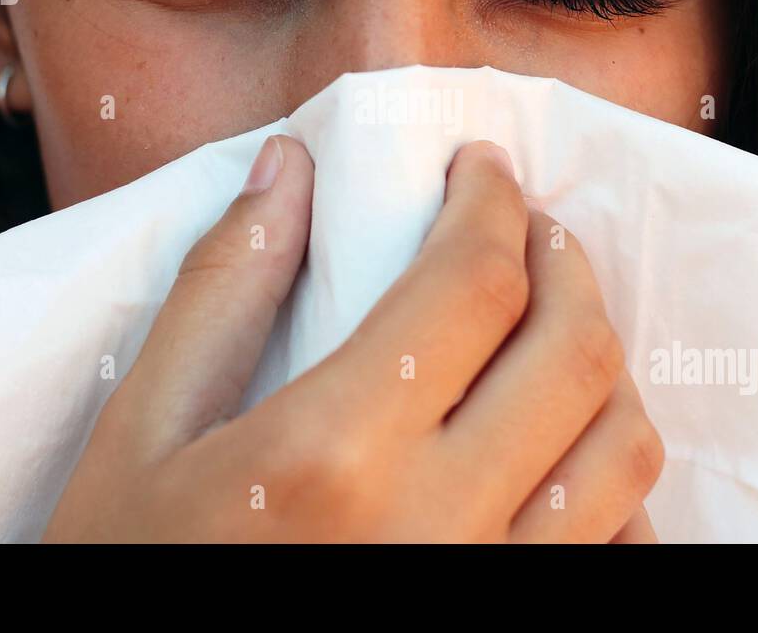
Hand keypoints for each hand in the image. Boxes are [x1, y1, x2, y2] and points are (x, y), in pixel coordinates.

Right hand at [42, 136, 662, 541]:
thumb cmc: (135, 574)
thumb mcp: (138, 438)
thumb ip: (218, 294)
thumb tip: (286, 173)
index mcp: (333, 454)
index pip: (472, 283)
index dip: (489, 202)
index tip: (479, 171)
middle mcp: (436, 523)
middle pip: (573, 352)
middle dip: (563, 262)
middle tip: (525, 229)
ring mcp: (492, 586)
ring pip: (622, 451)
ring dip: (602, 363)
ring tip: (550, 325)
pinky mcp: (515, 625)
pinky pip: (620, 545)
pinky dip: (610, 478)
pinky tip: (558, 447)